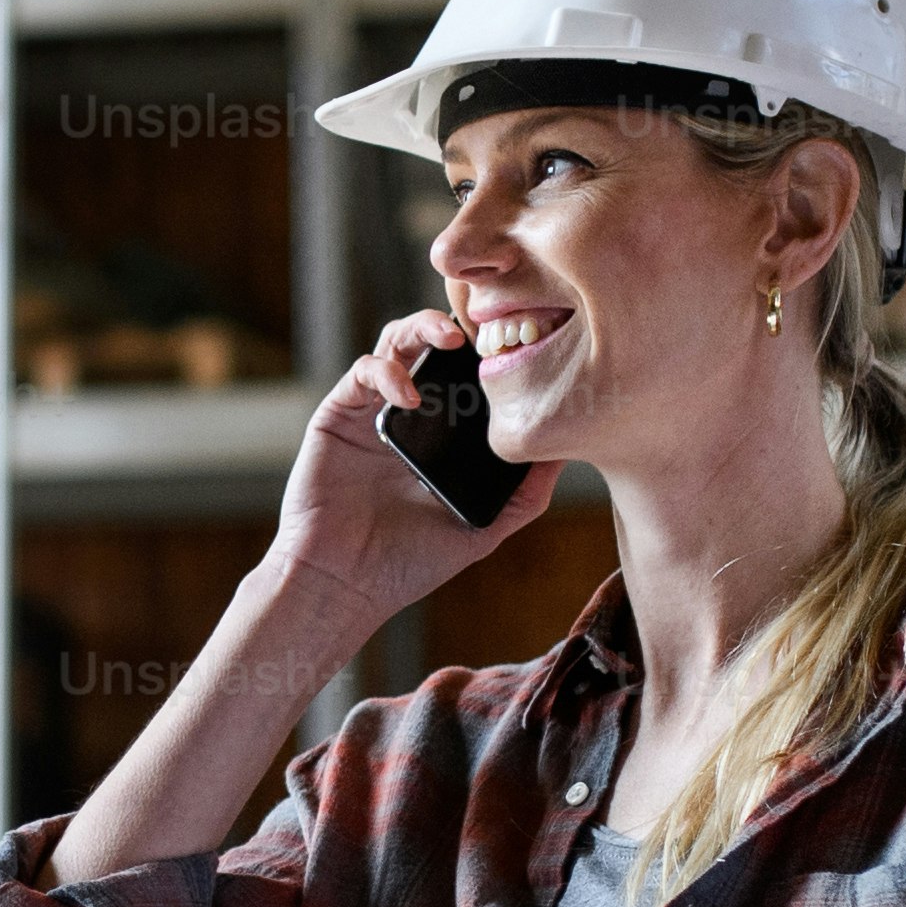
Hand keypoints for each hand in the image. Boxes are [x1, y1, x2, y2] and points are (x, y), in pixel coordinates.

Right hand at [274, 306, 567, 621]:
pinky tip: (408, 395)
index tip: (520, 341)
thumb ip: (524, 494)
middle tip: (485, 327)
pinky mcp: (339, 415)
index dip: (490, 349)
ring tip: (450, 337)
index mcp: (443, 434)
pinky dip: (386, 372)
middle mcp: (410, 415)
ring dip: (423, 328)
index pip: (469, 373)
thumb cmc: (409, 563)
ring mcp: (373, 411)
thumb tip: (566, 453)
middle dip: (459, 323)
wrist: (344, 584)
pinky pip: (363, 372)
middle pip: (433, 343)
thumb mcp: (483, 528)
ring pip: (397, 342)